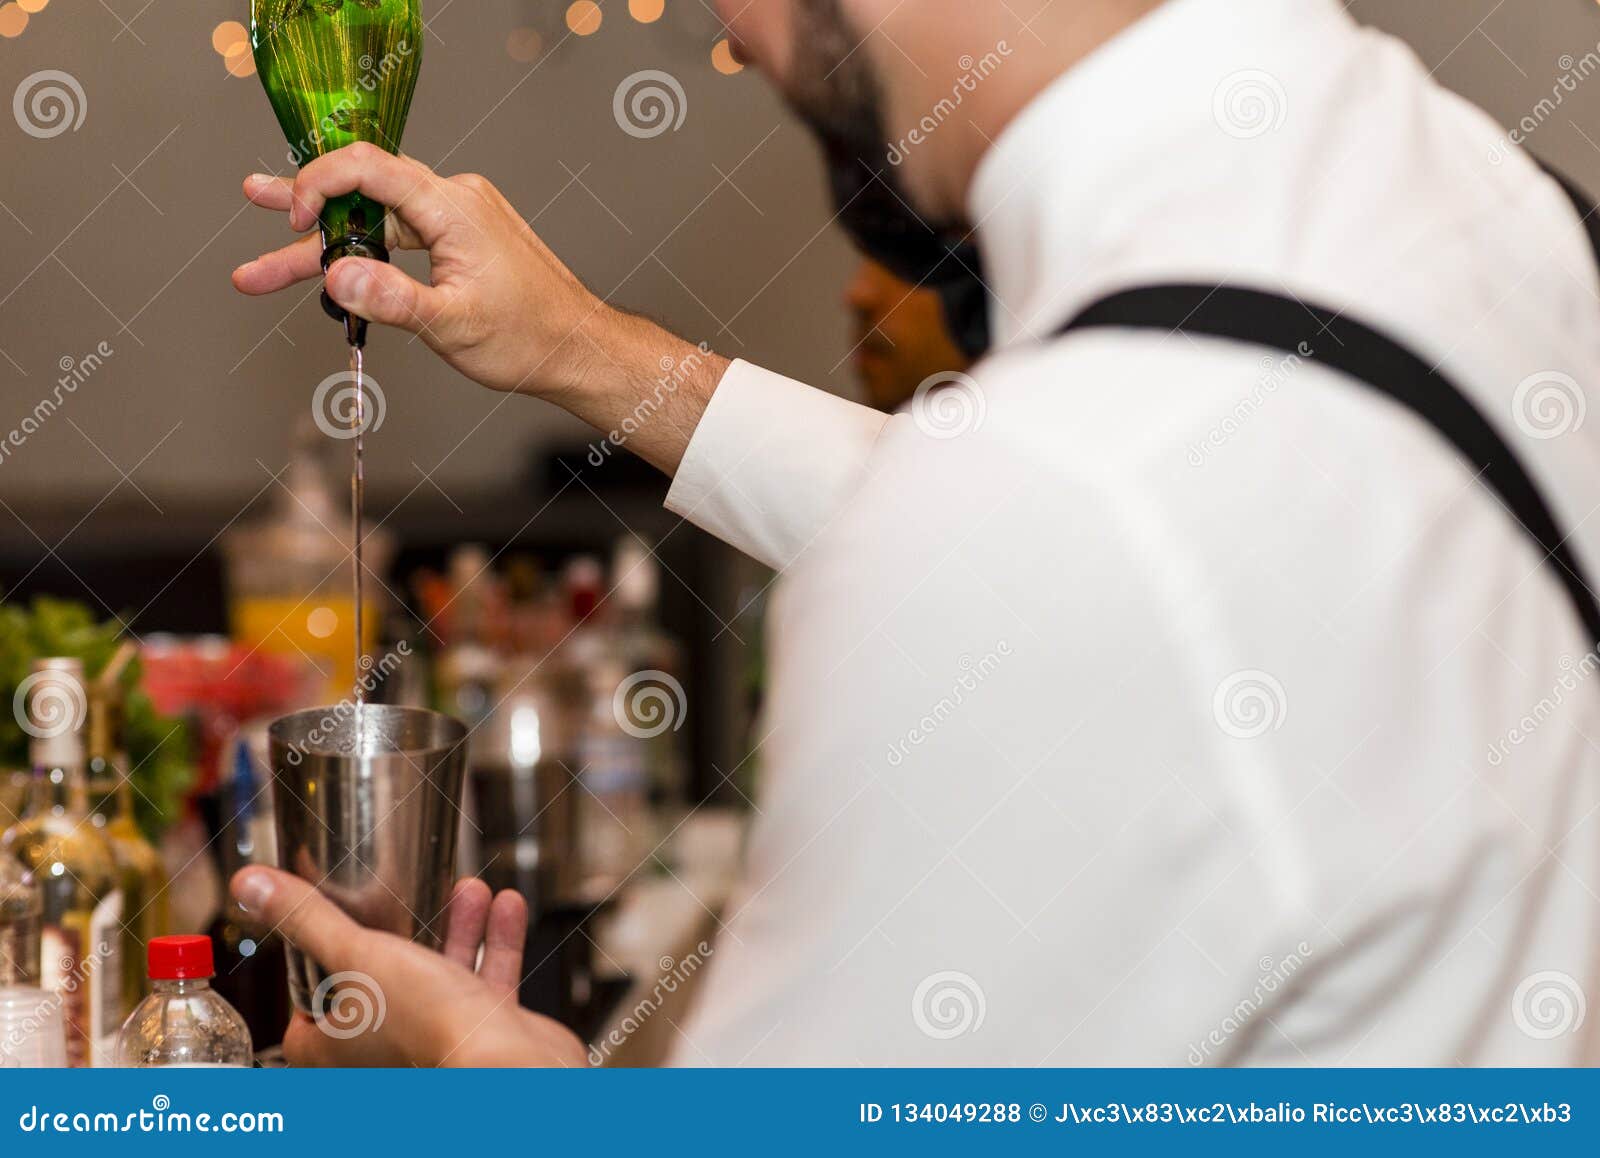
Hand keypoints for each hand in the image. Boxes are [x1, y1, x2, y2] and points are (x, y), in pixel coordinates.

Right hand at [232, 145, 726, 473]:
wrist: (578, 349)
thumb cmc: (529, 338)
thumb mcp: (451, 325)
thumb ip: (390, 298)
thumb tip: (335, 274)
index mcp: (454, 207)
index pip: (370, 168)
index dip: (320, 185)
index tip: (291, 221)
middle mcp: (456, 199)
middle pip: (367, 190)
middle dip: (307, 208)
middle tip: (255, 205)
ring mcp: (460, 217)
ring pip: (380, 218)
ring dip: (331, 238)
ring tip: (271, 247)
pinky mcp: (463, 238)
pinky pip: (403, 233)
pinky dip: (367, 249)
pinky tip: (334, 265)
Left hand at [232, 866, 587, 1067]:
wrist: (508, 1064)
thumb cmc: (427, 1028)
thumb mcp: (358, 956)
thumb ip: (309, 920)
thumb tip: (253, 886)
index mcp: (335, 1050)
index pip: (305, 1014)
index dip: (311, 975)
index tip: (322, 937)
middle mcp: (382, 1054)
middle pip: (380, 985)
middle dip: (399, 931)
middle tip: (403, 898)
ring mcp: (433, 1044)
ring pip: (438, 977)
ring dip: (454, 928)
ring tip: (464, 890)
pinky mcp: (478, 1035)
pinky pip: (483, 984)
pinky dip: (492, 944)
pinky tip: (502, 908)